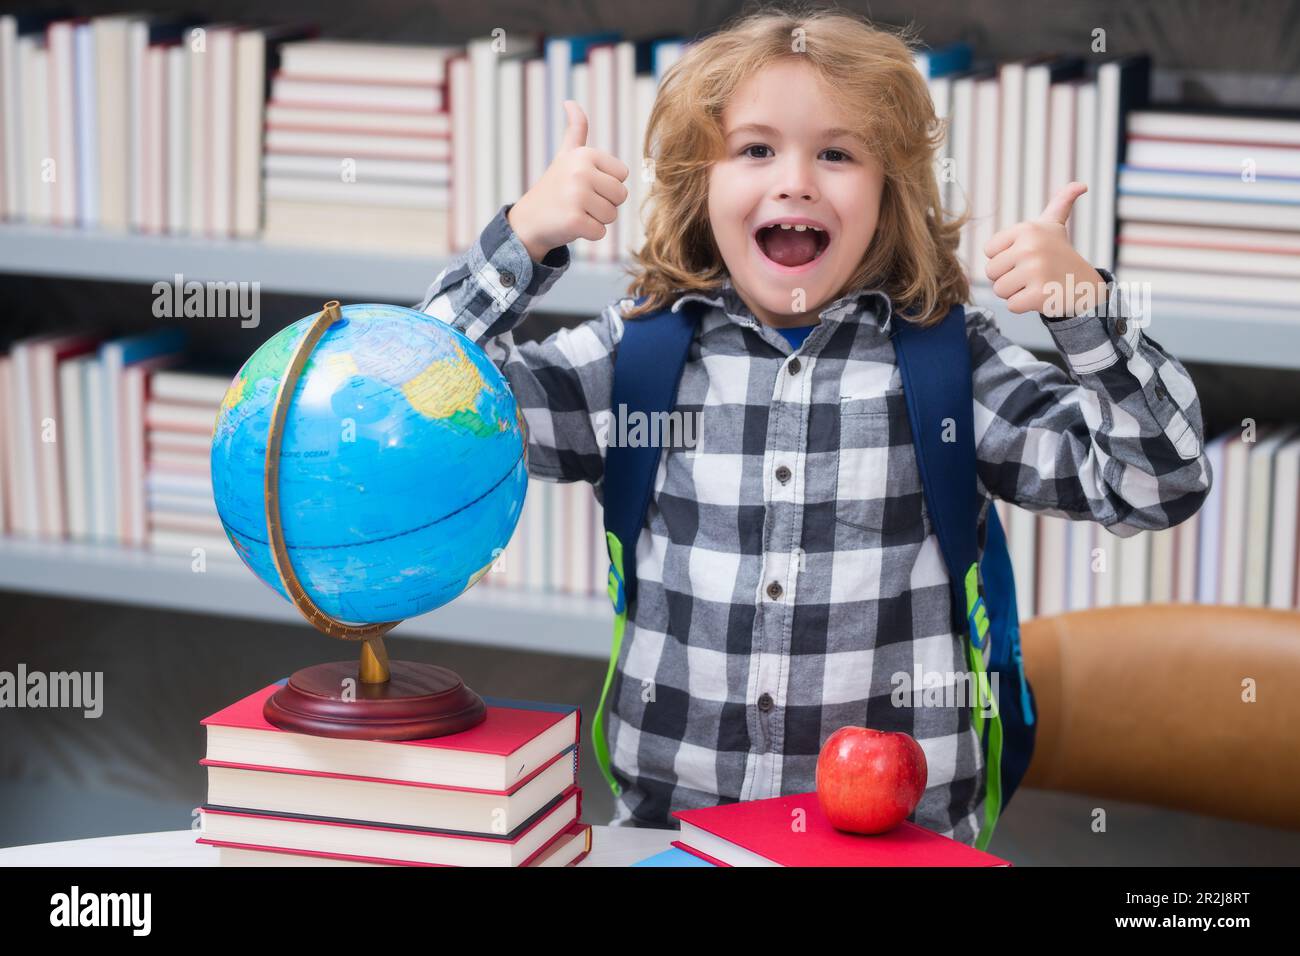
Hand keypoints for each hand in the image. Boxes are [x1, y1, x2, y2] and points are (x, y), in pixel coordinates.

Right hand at [507, 100, 629, 262]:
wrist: (528, 220)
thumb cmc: (554, 187)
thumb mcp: (565, 155)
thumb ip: (576, 130)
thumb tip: (570, 102)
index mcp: (585, 154)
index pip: (622, 175)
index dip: (607, 185)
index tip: (586, 185)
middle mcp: (581, 172)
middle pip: (620, 196)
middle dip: (605, 204)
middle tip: (580, 202)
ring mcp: (577, 196)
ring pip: (612, 215)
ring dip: (597, 219)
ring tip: (575, 212)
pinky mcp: (574, 221)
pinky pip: (601, 232)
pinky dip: (589, 234)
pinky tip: (571, 225)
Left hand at [983, 182, 1106, 316]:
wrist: (1086, 285)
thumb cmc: (1061, 255)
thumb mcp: (1055, 225)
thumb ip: (1060, 202)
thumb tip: (1080, 185)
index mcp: (1026, 229)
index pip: (989, 251)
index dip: (1004, 258)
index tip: (1026, 256)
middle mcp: (1030, 247)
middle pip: (991, 272)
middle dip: (1007, 277)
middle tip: (1031, 274)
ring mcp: (1035, 271)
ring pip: (999, 290)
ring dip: (1015, 292)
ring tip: (1036, 283)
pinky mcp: (1039, 294)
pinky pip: (1011, 305)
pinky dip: (1024, 305)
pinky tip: (1041, 295)